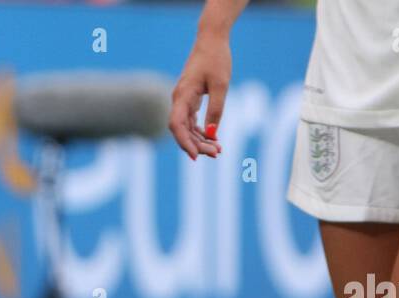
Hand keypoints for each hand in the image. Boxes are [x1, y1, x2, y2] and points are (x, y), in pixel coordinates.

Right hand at [170, 38, 231, 159]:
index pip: (177, 125)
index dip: (184, 143)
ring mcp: (183, 101)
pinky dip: (201, 132)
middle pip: (182, 131)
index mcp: (182, 96)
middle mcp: (179, 100)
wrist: (211, 40)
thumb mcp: (221, 85)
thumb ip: (216, 110)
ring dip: (200, 141)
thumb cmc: (216, 59)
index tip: (195, 157)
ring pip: (187, 129)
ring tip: (218, 150)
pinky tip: (213, 139)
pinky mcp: (189, 101)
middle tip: (217, 153)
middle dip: (197, 145)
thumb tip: (213, 134)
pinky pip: (191, 122)